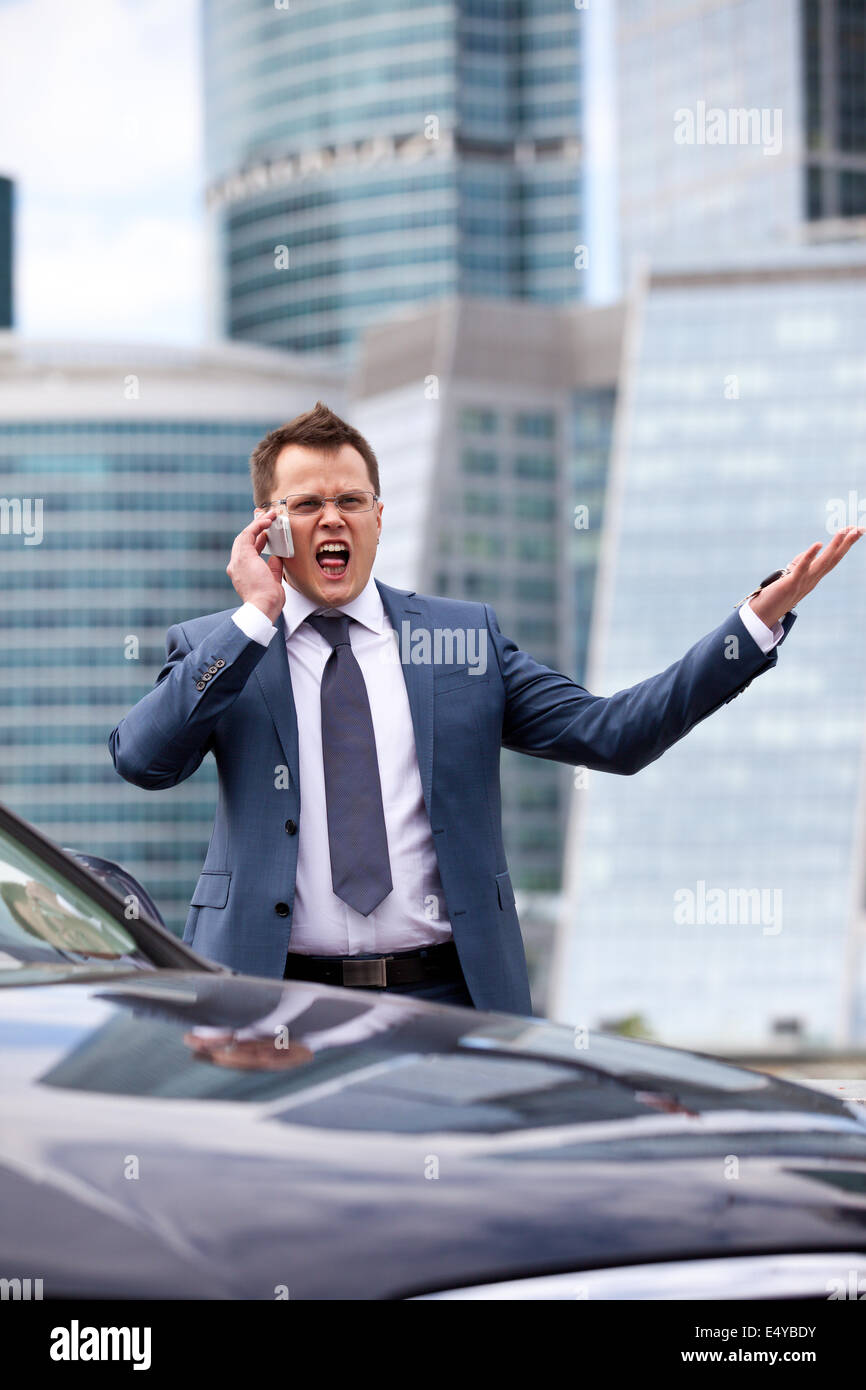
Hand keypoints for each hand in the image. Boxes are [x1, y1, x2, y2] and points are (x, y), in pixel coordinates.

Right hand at [226, 511, 284, 623]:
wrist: (262, 607)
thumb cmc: (268, 601)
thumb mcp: (273, 582)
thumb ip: (273, 569)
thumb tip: (275, 559)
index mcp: (241, 574)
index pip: (247, 553)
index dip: (257, 541)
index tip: (265, 534)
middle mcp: (236, 566)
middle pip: (243, 541)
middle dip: (255, 529)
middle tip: (266, 520)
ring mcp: (238, 561)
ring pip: (245, 536)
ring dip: (257, 524)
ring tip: (269, 516)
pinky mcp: (243, 556)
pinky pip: (249, 534)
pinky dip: (257, 526)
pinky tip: (267, 521)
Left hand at [748, 526, 863, 628]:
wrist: (765, 614)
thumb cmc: (777, 596)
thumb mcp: (792, 576)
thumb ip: (801, 564)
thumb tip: (810, 553)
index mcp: (814, 577)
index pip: (833, 559)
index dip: (844, 545)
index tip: (855, 530)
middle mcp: (813, 579)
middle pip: (833, 559)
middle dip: (847, 543)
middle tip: (859, 528)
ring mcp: (804, 582)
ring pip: (823, 562)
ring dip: (835, 546)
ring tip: (844, 531)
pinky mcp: (791, 583)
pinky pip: (802, 568)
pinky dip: (810, 556)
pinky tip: (818, 544)